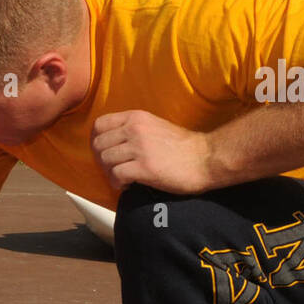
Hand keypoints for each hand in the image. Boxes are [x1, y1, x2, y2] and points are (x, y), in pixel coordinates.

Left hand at [91, 110, 213, 194]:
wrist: (207, 158)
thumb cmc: (182, 147)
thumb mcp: (154, 126)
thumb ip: (133, 130)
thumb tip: (110, 143)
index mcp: (136, 117)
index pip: (99, 125)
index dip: (96, 141)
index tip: (104, 152)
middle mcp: (135, 129)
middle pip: (98, 145)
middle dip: (101, 161)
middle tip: (113, 169)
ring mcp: (139, 148)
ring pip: (105, 160)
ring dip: (109, 173)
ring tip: (122, 178)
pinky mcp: (145, 167)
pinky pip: (116, 175)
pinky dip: (117, 183)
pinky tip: (128, 185)